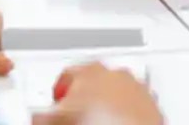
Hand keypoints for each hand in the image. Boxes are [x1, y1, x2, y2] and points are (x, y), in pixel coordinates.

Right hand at [34, 62, 161, 124]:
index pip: (66, 75)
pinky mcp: (152, 106)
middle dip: (83, 99)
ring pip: (115, 95)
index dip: (58, 94)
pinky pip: (133, 108)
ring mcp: (137, 89)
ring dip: (105, 107)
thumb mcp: (54, 119)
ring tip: (97, 123)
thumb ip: (41, 115)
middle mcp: (117, 74)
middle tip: (75, 117)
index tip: (56, 107)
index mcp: (91, 70)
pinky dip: (125, 116)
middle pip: (93, 82)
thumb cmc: (96, 124)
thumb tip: (36, 118)